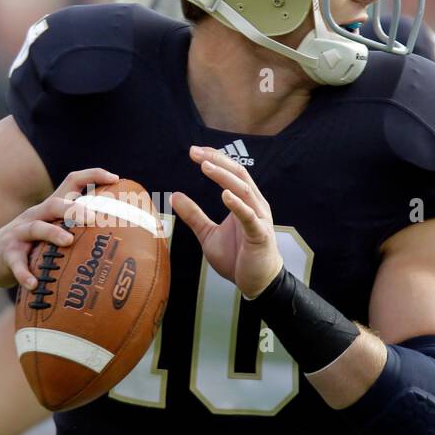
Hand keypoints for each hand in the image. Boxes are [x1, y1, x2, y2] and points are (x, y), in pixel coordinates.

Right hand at [0, 167, 119, 289]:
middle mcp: (36, 215)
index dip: (93, 175)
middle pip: (55, 203)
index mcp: (50, 208)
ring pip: (36, 227)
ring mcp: (19, 233)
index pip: (72, 182)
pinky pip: (17, 263)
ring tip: (68, 242)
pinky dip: (25, 273)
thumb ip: (77, 230)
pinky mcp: (8, 254)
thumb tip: (118, 237)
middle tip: (93, 218)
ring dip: (53, 232)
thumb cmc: (33, 246)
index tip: (115, 178)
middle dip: (74, 208)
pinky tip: (34, 283)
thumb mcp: (53, 231)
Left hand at [170, 146, 284, 298]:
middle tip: (195, 152)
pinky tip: (225, 195)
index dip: (214, 159)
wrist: (257, 283)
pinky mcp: (259, 235)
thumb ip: (194, 215)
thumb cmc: (237, 257)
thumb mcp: (208, 234)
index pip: (231, 172)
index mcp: (244, 201)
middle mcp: (255, 205)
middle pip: (238, 174)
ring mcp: (259, 219)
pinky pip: (249, 217)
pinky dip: (237, 205)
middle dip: (217, 161)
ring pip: (243, 190)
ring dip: (223, 177)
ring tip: (206, 167)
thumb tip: (174, 196)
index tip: (194, 151)